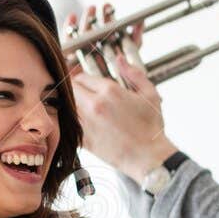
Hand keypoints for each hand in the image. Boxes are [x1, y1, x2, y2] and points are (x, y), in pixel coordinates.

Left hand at [67, 5, 176, 180]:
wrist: (148, 158)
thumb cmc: (151, 128)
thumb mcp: (149, 94)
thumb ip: (134, 74)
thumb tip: (121, 59)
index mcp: (109, 92)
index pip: (82, 76)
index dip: (81, 75)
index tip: (82, 77)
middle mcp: (94, 106)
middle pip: (69, 88)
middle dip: (72, 86)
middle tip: (75, 88)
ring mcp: (86, 124)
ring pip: (66, 105)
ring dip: (68, 103)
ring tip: (73, 102)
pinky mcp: (84, 140)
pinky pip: (69, 124)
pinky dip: (69, 119)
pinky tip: (74, 119)